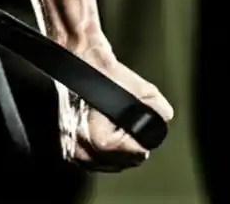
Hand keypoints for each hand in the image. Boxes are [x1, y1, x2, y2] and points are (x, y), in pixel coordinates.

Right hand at [58, 45, 174, 171]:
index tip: (142, 127)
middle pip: (123, 163)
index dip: (145, 141)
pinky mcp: (67, 148)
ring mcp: (73, 151)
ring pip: (108, 165)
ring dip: (118, 153)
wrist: (81, 64)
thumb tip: (162, 122)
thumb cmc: (108, 75)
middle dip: (132, 147)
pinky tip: (109, 137)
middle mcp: (83, 149)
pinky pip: (93, 161)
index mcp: (100, 140)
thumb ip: (158, 110)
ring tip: (121, 130)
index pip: (136, 154)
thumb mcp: (144, 89)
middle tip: (133, 127)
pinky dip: (103, 154)